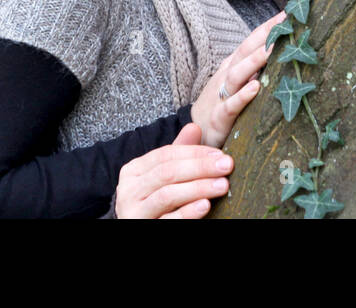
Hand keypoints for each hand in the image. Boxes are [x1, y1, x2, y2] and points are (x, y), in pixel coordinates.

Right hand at [115, 123, 232, 218]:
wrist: (138, 228)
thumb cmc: (153, 202)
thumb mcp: (163, 175)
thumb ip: (179, 153)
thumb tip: (195, 126)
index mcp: (134, 171)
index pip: (165, 154)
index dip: (194, 152)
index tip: (219, 154)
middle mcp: (129, 190)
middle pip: (167, 173)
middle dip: (200, 167)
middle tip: (226, 165)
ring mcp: (134, 212)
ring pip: (167, 195)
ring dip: (198, 188)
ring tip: (222, 185)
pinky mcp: (142, 227)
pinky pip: (168, 220)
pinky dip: (188, 212)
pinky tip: (205, 205)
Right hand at [190, 11, 285, 147]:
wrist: (197, 131)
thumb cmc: (222, 104)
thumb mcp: (237, 83)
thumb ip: (254, 69)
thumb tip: (280, 53)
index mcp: (232, 66)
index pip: (251, 42)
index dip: (268, 28)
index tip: (288, 14)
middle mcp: (226, 76)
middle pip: (244, 51)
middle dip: (264, 36)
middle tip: (286, 25)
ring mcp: (221, 95)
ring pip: (237, 74)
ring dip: (254, 61)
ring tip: (273, 50)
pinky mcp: (219, 117)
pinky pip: (231, 105)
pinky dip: (242, 96)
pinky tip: (256, 88)